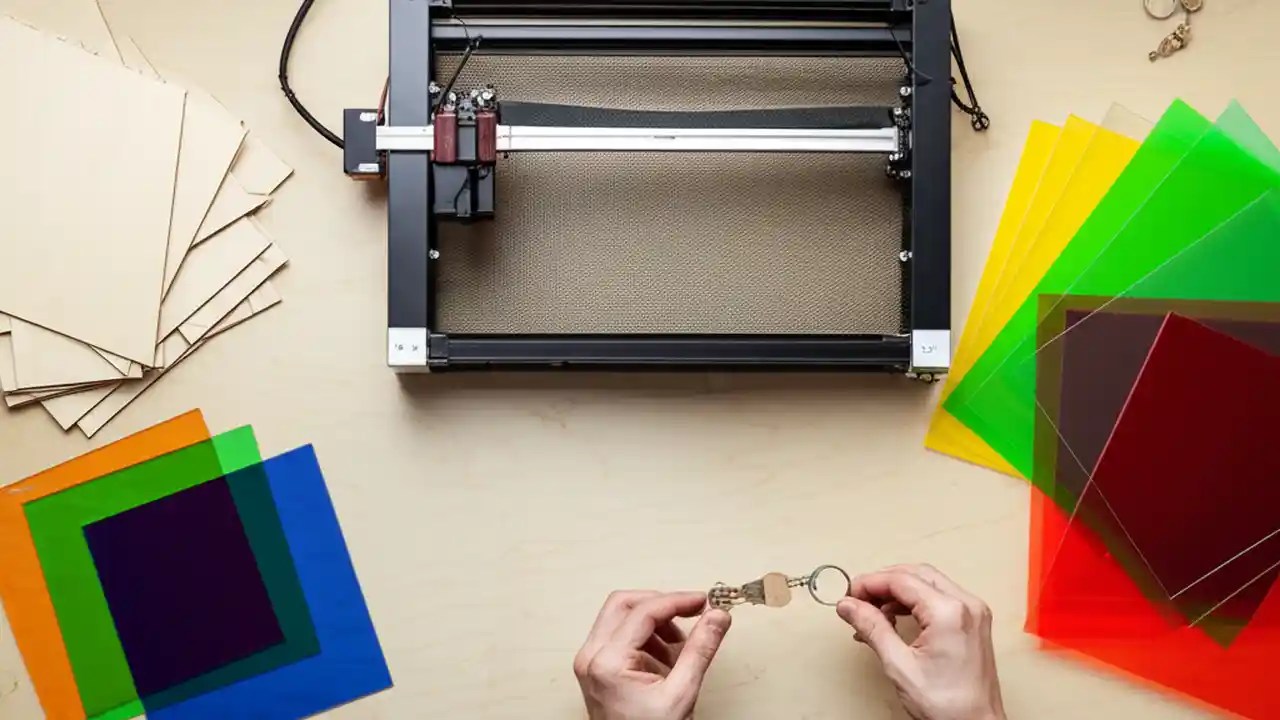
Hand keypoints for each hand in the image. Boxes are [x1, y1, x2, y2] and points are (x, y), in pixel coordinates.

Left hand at [574, 591, 732, 719]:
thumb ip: (700, 650)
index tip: (702, 601)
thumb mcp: (681, 694)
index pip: (643, 612)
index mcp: (607, 662)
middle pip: (624, 604)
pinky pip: (619, 635)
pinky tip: (665, 659)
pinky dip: (645, 638)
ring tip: (680, 647)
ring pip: (620, 617)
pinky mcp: (597, 668)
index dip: (677, 601)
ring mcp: (591, 662)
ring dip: (654, 623)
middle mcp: (591, 657)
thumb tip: (717, 617)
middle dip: (661, 605)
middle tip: (691, 611)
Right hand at [836, 565, 1005, 719]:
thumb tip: (849, 606)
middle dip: (883, 583)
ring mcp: (973, 613)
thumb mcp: (899, 665)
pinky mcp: (973, 622)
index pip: (901, 580)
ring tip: (872, 611)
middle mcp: (966, 605)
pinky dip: (914, 602)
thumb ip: (872, 628)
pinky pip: (939, 598)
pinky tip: (894, 618)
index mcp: (949, 612)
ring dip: (898, 591)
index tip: (850, 594)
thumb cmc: (948, 706)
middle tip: (858, 598)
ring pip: (928, 583)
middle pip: (916, 574)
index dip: (870, 583)